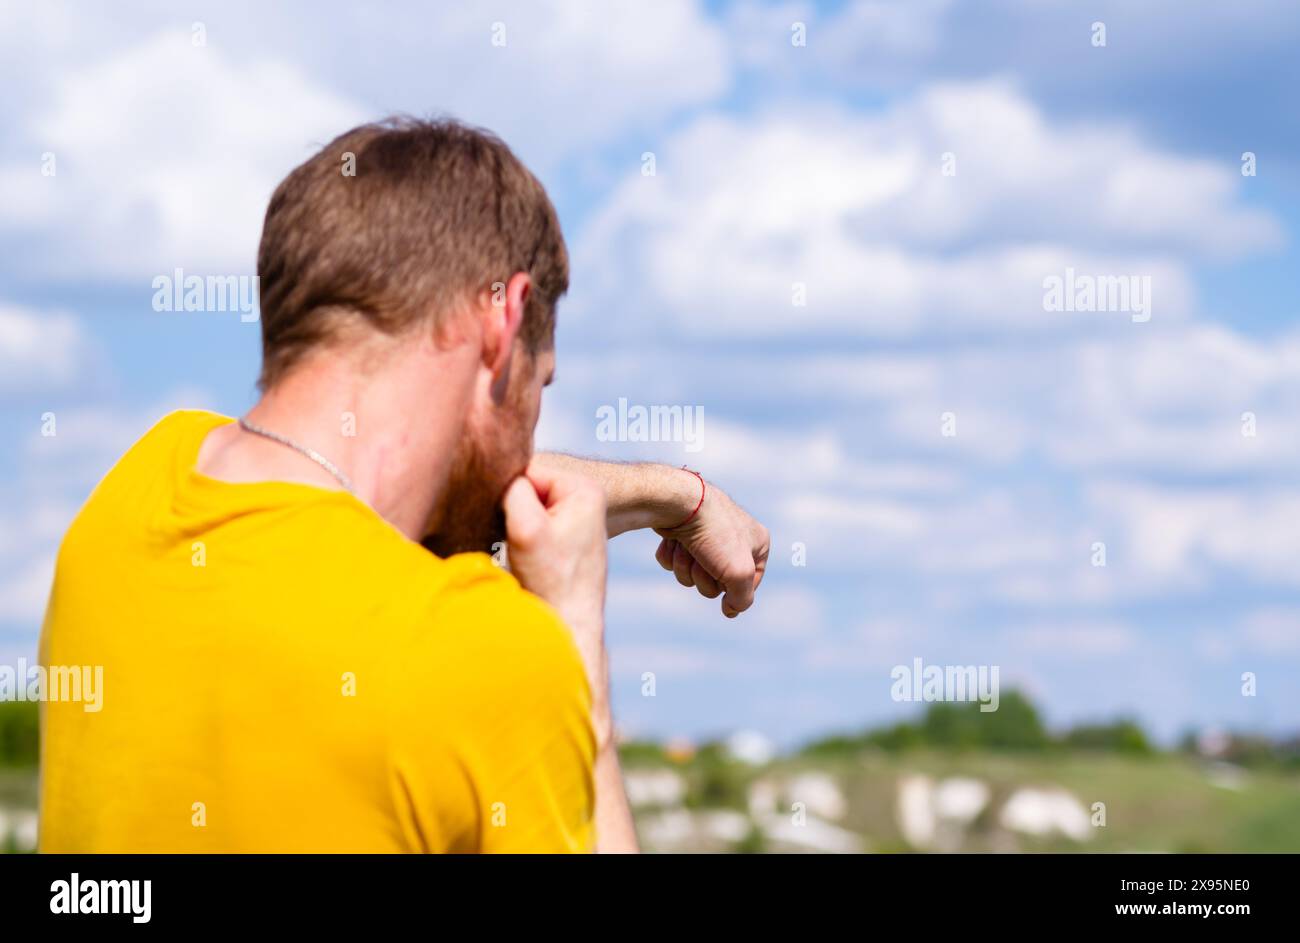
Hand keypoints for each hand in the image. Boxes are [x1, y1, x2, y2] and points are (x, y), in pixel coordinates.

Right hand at [502, 459, 608, 638]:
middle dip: (509, 508)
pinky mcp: (561, 538)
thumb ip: (513, 489)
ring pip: (523, 506)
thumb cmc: (552, 583)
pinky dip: (517, 536)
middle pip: (525, 486)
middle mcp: (583, 498)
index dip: (506, 492)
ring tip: (519, 549)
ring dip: (511, 524)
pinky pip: (529, 523)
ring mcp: (573, 518)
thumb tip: (495, 470)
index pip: (526, 467)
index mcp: (583, 488)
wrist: (567, 628)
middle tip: (511, 537)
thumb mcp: (527, 528)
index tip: (506, 521)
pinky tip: (521, 556)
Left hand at [654, 478, 768, 618]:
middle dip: (704, 576)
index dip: (734, 588)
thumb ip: (742, 599)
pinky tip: (673, 541)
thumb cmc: (715, 534)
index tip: (725, 580)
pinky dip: (670, 556)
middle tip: (703, 558)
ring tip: (686, 547)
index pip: (751, 583)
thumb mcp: (740, 573)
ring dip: (685, 567)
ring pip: (693, 574)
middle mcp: (734, 538)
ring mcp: (705, 536)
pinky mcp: (680, 533)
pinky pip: (674, 562)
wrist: (677, 503)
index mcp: (757, 542)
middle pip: (718, 583)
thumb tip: (731, 610)